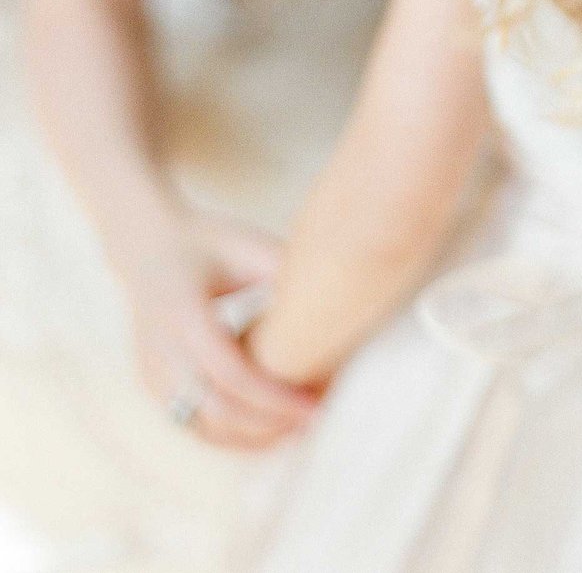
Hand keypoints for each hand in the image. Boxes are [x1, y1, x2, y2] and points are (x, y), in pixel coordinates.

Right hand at [123, 205, 319, 449]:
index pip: (230, 372)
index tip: (314, 405)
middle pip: (215, 409)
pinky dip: (226, 435)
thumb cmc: (208, 242)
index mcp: (184, 312)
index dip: (273, 397)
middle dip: (267, 424)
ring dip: (248, 437)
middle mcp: (161, 348)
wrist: (147, 247)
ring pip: (200, 425)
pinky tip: (263, 431)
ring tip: (295, 431)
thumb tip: (334, 295)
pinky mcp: (151, 384)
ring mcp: (150, 370)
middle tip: (313, 423)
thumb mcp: (246, 245)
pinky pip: (189, 423)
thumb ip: (283, 270)